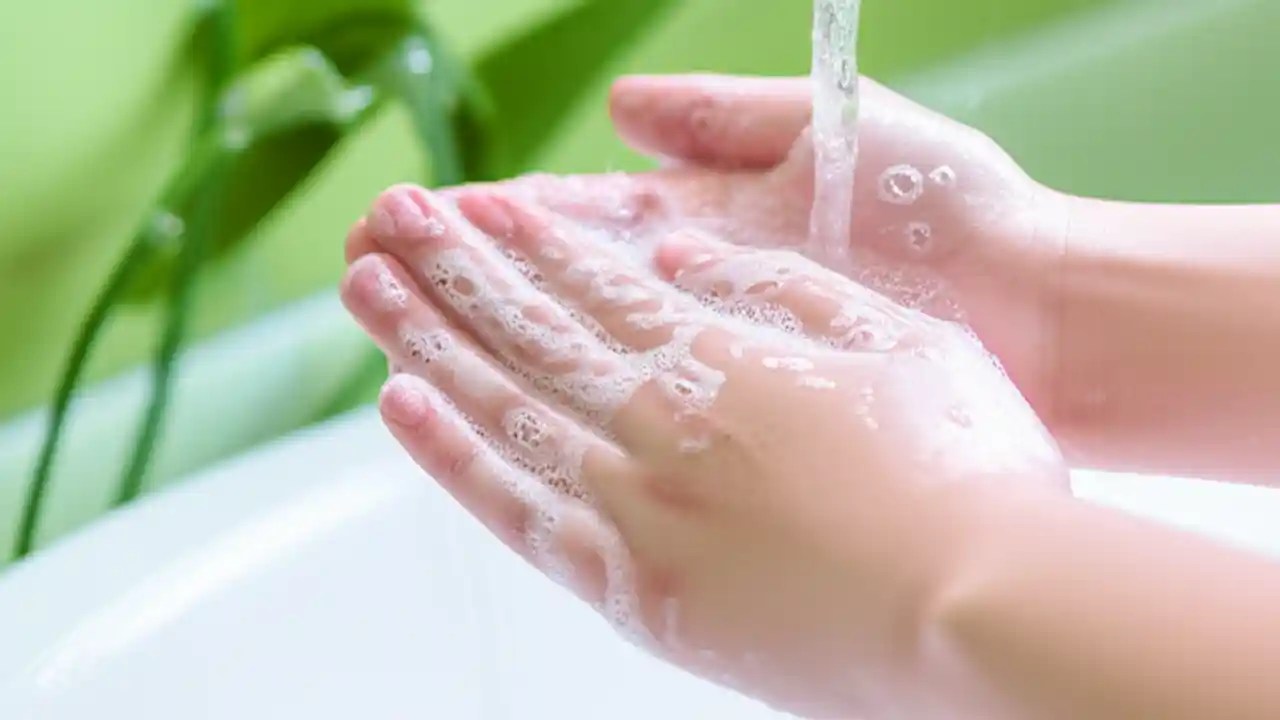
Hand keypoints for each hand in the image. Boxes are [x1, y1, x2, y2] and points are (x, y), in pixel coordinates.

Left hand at [341, 184, 1068, 716]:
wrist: (986, 619)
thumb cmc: (970, 477)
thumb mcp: (902, 342)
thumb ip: (786, 293)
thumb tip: (686, 260)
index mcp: (726, 363)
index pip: (598, 285)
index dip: (529, 241)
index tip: (473, 208)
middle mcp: (660, 430)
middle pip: (529, 334)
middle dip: (453, 271)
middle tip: (389, 223)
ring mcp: (636, 513)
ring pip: (502, 410)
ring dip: (427, 343)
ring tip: (368, 292)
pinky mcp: (635, 595)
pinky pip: (518, 514)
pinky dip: (452, 457)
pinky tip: (402, 407)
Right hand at [437, 74, 1067, 419]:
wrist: (1040, 310)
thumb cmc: (951, 213)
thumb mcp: (832, 133)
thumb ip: (726, 120)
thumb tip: (621, 107)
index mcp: (708, 225)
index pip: (576, 223)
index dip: (497, 219)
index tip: (425, 211)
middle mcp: (694, 300)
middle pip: (553, 287)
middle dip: (461, 268)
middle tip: (373, 252)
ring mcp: (712, 364)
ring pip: (572, 348)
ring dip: (482, 329)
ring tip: (393, 306)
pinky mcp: (741, 421)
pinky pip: (633, 412)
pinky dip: (558, 403)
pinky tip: (479, 395)